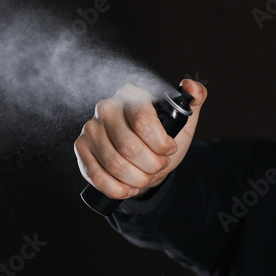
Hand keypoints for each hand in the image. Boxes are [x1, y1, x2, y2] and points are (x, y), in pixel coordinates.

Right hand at [74, 78, 207, 198]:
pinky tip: (129, 188)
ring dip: (137, 179)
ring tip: (147, 177)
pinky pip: (97, 176)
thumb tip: (190, 86)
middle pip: (129, 147)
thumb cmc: (165, 136)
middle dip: (151, 165)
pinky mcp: (81, 148)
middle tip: (159, 167)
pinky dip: (118, 188)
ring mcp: (90, 128)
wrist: (147, 159)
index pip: (143, 121)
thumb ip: (195, 98)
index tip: (170, 150)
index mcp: (132, 94)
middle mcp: (106, 107)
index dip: (160, 143)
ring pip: (114, 164)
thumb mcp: (185, 119)